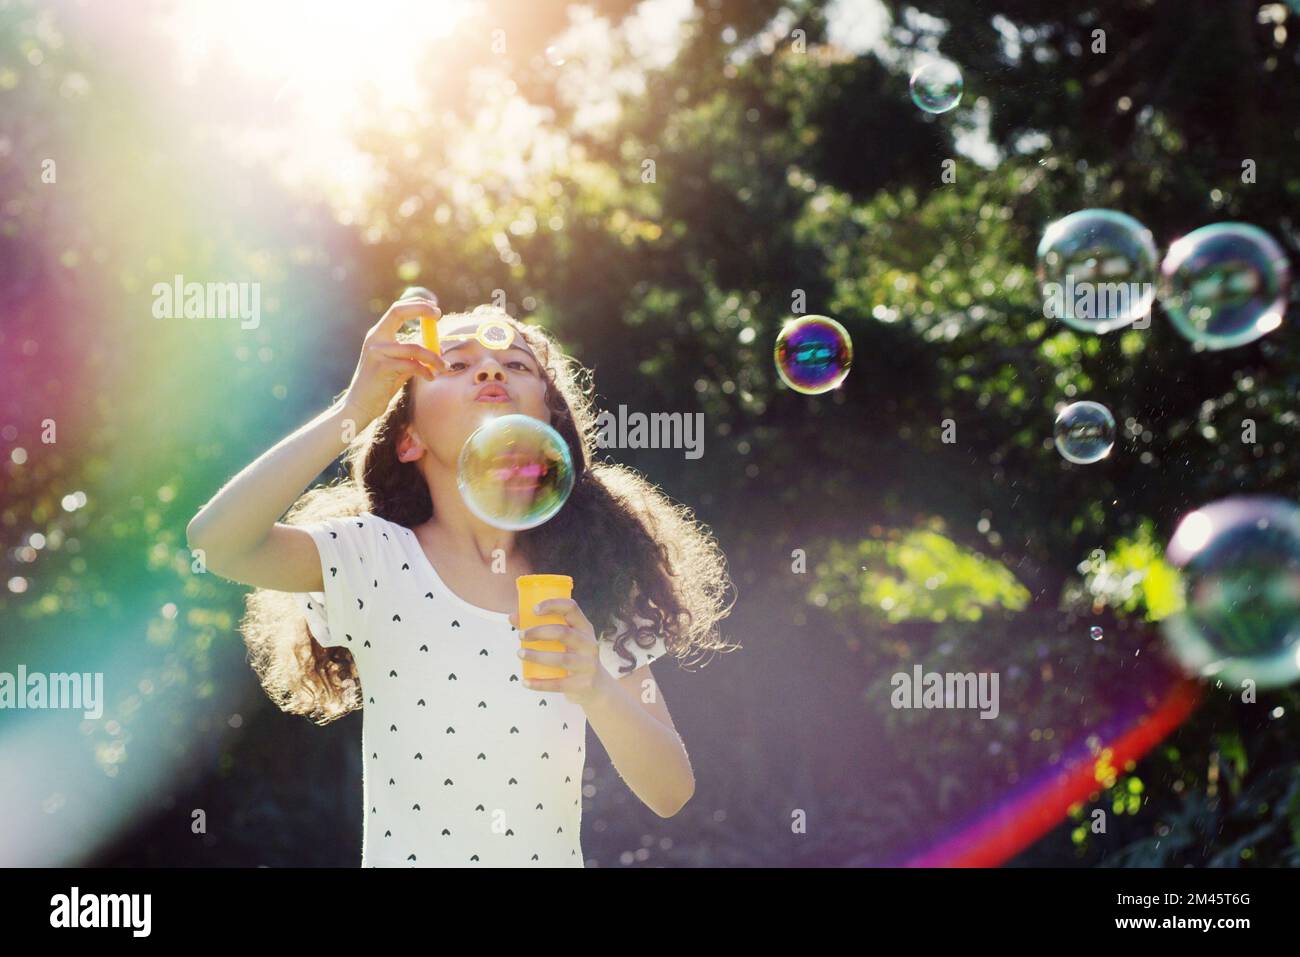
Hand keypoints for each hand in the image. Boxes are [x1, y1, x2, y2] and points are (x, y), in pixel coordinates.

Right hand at [340, 295, 445, 426]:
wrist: (360, 406)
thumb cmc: (380, 386)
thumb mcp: (396, 365)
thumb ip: (412, 355)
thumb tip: (436, 348)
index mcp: (378, 335)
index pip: (396, 310)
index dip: (416, 305)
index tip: (434, 309)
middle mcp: (375, 339)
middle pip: (398, 313)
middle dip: (421, 309)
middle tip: (439, 314)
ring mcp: (377, 352)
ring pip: (414, 348)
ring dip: (434, 358)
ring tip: (444, 367)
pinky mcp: (382, 368)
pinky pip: (412, 365)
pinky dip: (425, 371)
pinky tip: (430, 378)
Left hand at [509, 597, 612, 708]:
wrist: (596, 686)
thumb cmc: (574, 655)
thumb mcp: (565, 640)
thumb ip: (540, 627)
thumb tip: (512, 617)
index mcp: (584, 627)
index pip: (571, 608)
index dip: (553, 605)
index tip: (534, 609)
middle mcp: (589, 643)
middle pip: (563, 633)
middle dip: (539, 632)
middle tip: (521, 635)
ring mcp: (587, 664)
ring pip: (561, 659)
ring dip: (537, 656)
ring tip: (519, 653)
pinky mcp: (582, 683)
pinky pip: (558, 684)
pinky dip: (540, 683)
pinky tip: (526, 682)